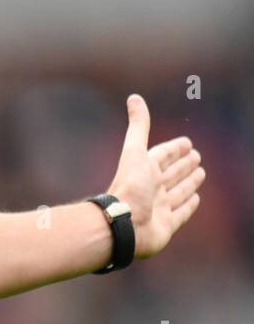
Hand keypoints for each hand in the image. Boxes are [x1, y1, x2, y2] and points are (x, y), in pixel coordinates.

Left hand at [106, 94, 204, 258]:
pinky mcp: (167, 226)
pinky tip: (195, 199)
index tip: (187, 143)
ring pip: (178, 192)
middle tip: (196, 157)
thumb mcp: (135, 151)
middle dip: (184, 164)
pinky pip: (181, 214)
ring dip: (189, 183)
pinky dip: (189, 206)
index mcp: (145, 171)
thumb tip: (133, 97)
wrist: (123, 224)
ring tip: (200, 173)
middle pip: (172, 173)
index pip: (164, 156)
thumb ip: (138, 126)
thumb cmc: (129, 187)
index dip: (175, 149)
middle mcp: (152, 189)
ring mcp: (160, 208)